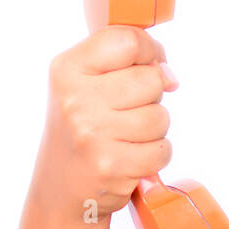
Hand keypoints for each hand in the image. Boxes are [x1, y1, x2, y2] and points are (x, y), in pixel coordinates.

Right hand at [30, 25, 178, 224]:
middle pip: (151, 79)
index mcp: (67, 69)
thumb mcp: (85, 82)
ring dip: (153, 128)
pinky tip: (130, 157)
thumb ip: (126, 62)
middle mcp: (75, 100)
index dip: (148, 50)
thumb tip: (169, 74)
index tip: (145, 64)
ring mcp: (92, 135)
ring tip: (125, 136)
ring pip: (160, 116)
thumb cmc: (82, 127)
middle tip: (126, 111)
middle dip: (150, 96)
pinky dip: (154, 155)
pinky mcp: (111, 167)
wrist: (59, 188)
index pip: (127, 40)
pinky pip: (162, 149)